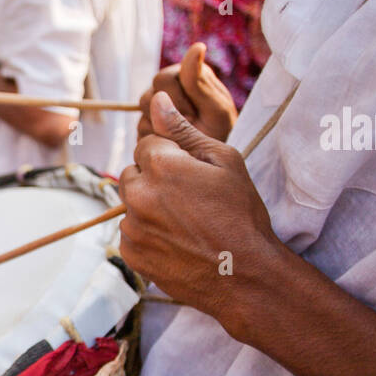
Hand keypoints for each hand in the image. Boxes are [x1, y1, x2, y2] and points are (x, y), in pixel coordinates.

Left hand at [119, 91, 282, 333]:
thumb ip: (183, 130)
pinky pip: (130, 232)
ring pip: (130, 203)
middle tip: (188, 198)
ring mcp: (132, 227)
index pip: (147, 144)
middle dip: (153, 178)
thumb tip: (156, 100)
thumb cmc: (242, 214)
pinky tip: (177, 241)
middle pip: (133, 172)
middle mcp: (138, 194)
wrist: (245, 275)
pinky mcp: (131, 254)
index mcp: (160, 165)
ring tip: (185, 222)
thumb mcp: (224, 161)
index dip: (171, 156)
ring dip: (149, 206)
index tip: (192, 174)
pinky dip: (147, 234)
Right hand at [137, 42, 236, 142]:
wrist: (211, 158)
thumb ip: (201, 81)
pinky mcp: (148, 123)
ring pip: (143, 113)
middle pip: (149, 95)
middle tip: (190, 126)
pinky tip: (175, 140)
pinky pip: (141, 130)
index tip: (194, 113)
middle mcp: (170, 86)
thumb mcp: (216, 109)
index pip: (162, 79)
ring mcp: (157, 104)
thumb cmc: (221, 132)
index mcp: (187, 74)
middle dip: (169, 114)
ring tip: (185, 134)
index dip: (176, 99)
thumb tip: (197, 46)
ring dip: (163, 126)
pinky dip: (158, 137)